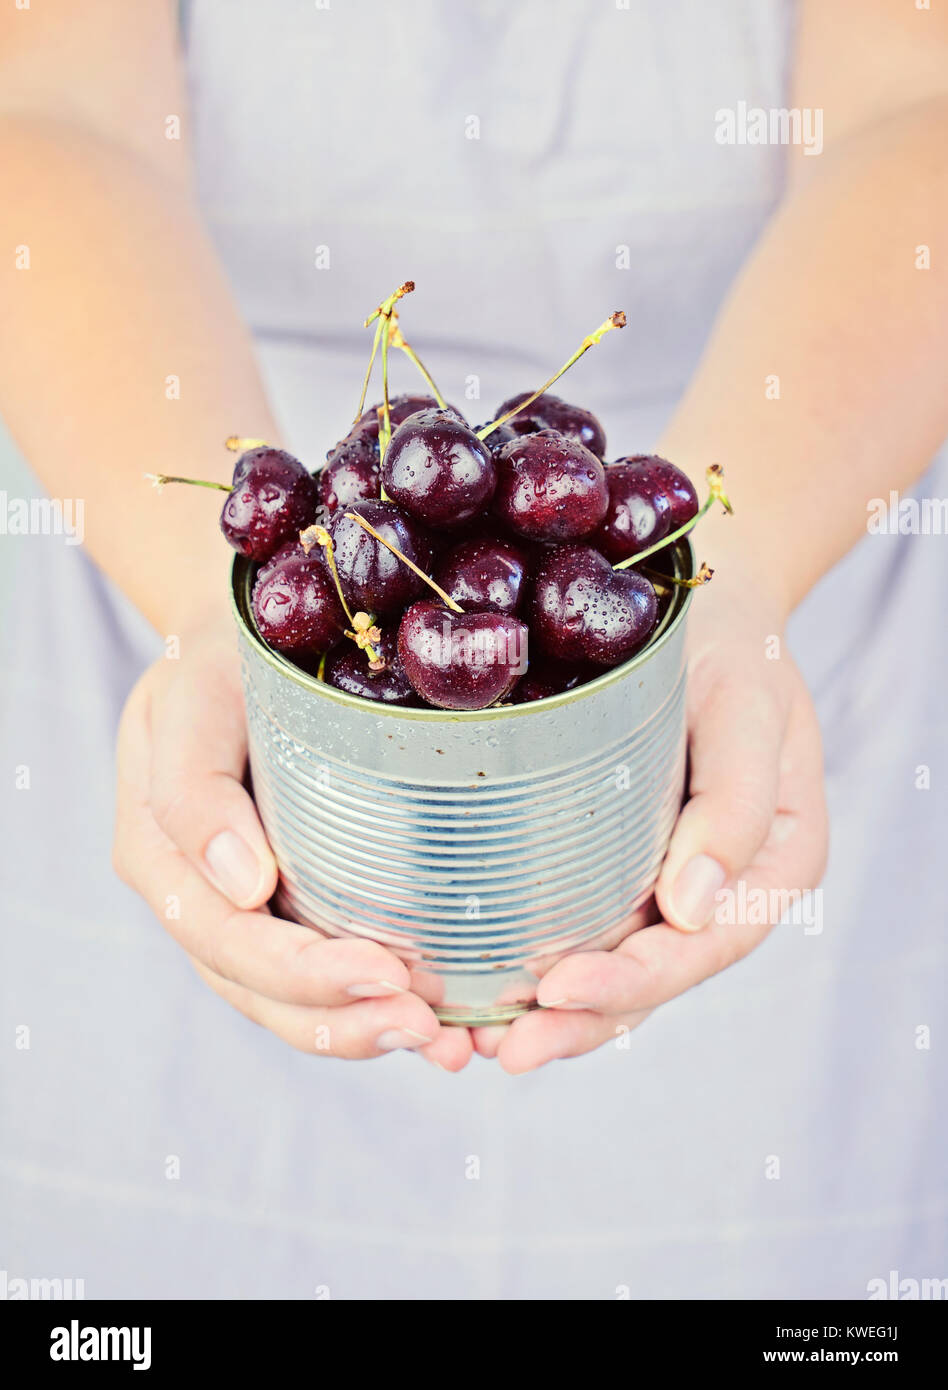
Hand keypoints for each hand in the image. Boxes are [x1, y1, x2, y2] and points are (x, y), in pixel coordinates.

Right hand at [113, 614, 472, 1069]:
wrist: (239, 635)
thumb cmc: (220, 655)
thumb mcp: (195, 696)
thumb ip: (196, 787)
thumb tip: (246, 887)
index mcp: (160, 855)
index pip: (228, 939)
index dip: (303, 973)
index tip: (388, 976)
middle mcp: (197, 896)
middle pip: (261, 990)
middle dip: (345, 1020)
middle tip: (431, 1029)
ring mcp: (241, 907)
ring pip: (291, 1000)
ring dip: (366, 1030)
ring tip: (447, 1044)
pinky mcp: (289, 901)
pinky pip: (322, 971)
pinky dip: (376, 1004)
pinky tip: (445, 1021)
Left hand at [472, 565, 828, 1072]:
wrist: (695, 608)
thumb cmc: (727, 646)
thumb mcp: (747, 704)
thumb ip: (736, 802)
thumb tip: (690, 911)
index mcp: (771, 863)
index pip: (704, 944)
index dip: (636, 981)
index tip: (559, 990)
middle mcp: (719, 889)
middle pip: (653, 976)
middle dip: (578, 1021)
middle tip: (502, 1049)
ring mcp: (664, 881)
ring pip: (611, 968)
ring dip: (547, 1015)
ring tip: (474, 1042)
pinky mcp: (614, 863)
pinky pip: (580, 926)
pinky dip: (530, 963)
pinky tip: (474, 985)